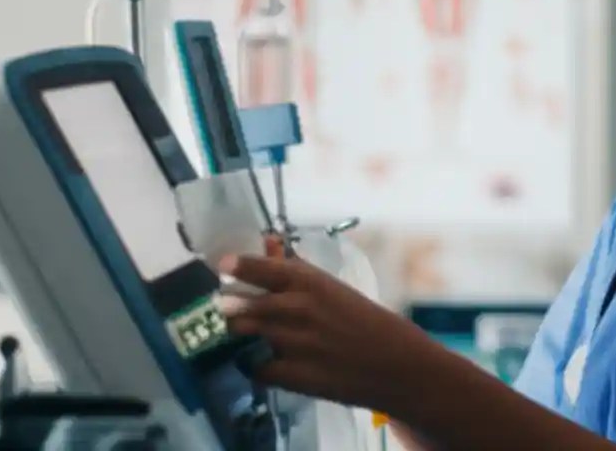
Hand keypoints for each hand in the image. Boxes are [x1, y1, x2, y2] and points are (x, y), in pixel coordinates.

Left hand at [217, 253, 432, 411]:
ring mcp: (293, 343)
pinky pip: (254, 367)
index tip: (221, 264)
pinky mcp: (291, 375)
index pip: (261, 268)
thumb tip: (268, 240)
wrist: (393, 363)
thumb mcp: (330, 288)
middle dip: (230, 306)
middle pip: (241, 304)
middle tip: (228, 307)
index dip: (238, 265)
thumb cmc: (362, 320)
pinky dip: (254, 364)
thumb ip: (293, 267)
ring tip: (248, 331)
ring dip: (241, 332)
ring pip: (243, 333)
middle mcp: (297, 309)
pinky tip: (265, 360)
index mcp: (309, 282)